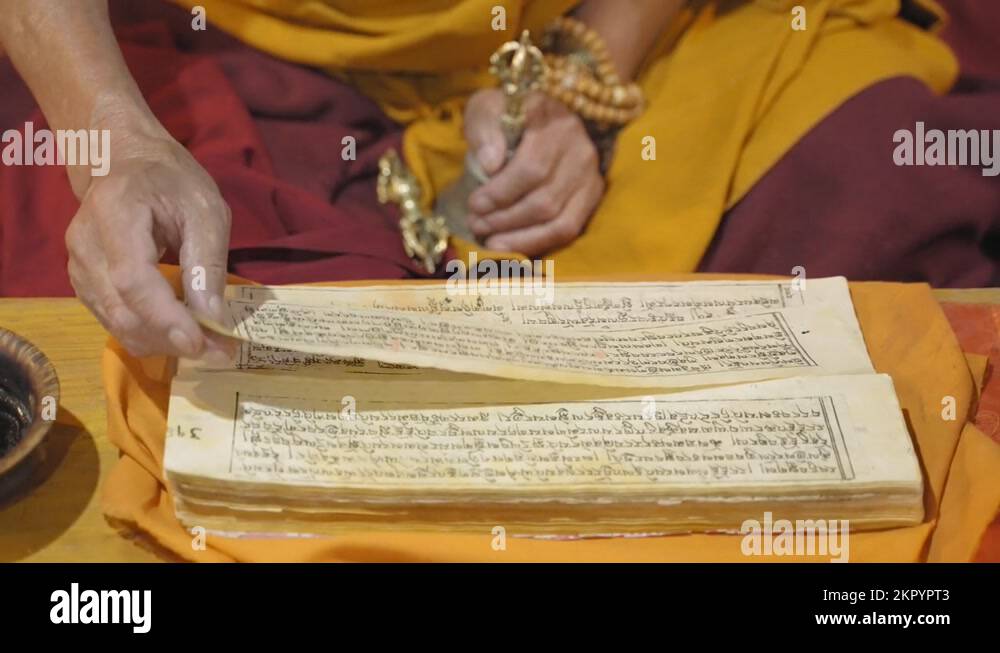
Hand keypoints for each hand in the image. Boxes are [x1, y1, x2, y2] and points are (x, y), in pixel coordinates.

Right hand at [65, 133, 232, 359]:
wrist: (122, 162)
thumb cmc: (170, 180)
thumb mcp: (206, 209)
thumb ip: (207, 262)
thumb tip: (212, 318)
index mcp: (114, 214)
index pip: (133, 280)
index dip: (166, 318)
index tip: (202, 344)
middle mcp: (85, 244)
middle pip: (123, 311)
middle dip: (172, 340)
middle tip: (220, 352)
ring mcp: (78, 266)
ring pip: (117, 324)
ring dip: (163, 343)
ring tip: (207, 343)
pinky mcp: (84, 283)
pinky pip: (114, 321)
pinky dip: (149, 334)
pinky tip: (180, 331)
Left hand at [463, 88, 603, 255]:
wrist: (533, 117)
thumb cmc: (504, 116)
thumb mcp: (485, 109)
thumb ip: (483, 129)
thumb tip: (491, 165)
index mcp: (552, 118)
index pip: (531, 167)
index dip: (501, 193)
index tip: (474, 204)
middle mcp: (579, 144)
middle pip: (544, 199)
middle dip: (504, 219)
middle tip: (475, 224)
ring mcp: (590, 171)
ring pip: (558, 219)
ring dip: (519, 236)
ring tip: (489, 239)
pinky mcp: (593, 193)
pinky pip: (570, 228)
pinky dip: (538, 242)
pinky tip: (512, 247)